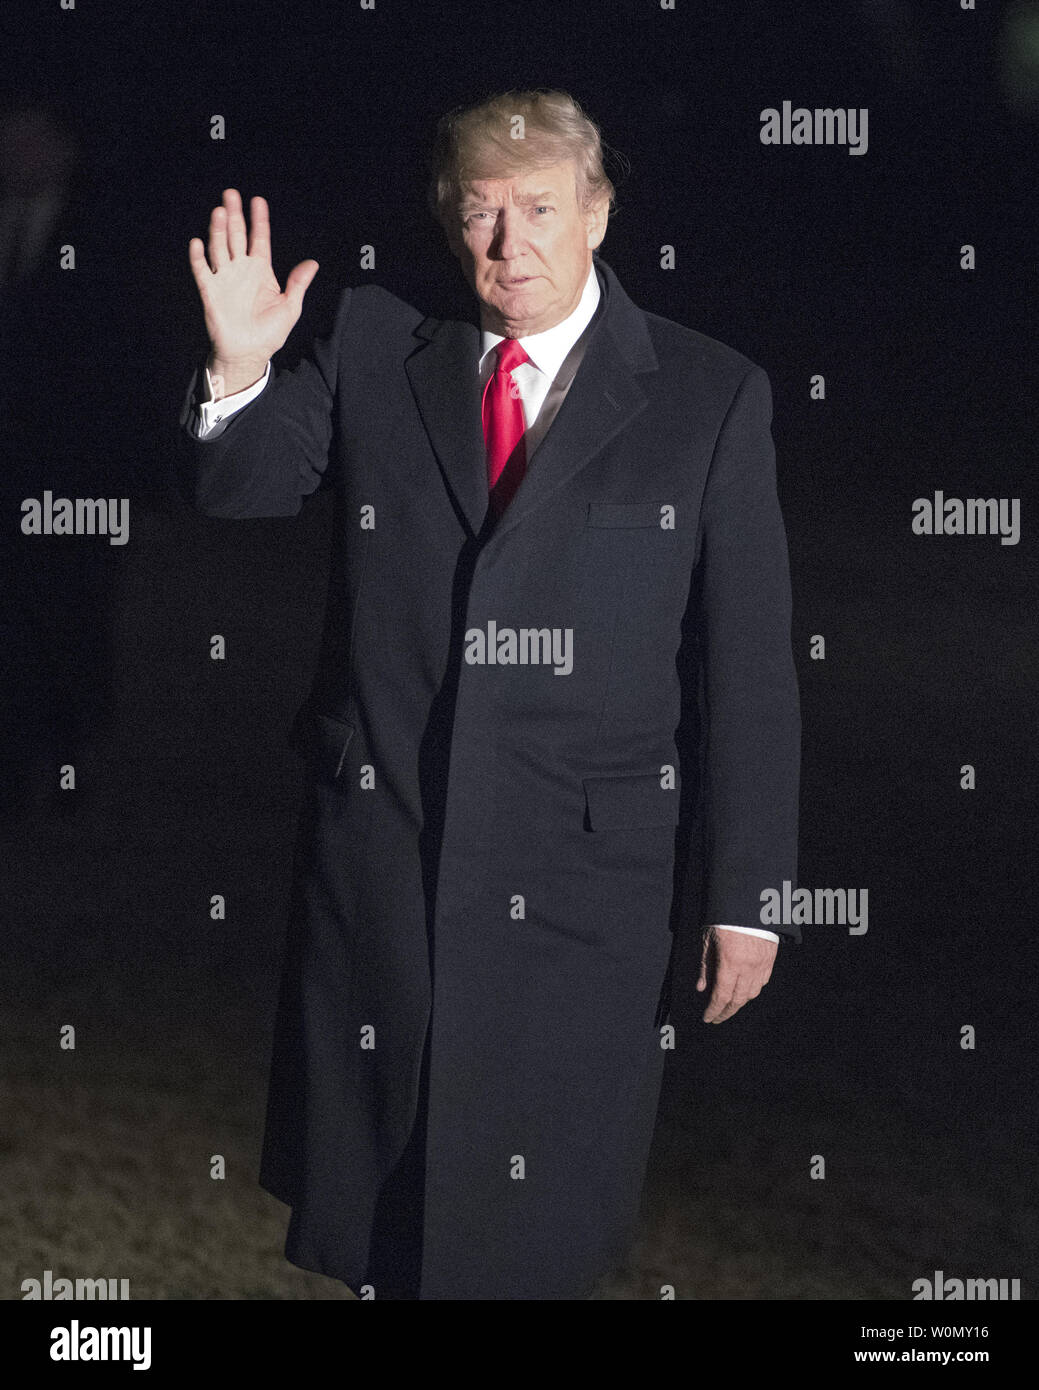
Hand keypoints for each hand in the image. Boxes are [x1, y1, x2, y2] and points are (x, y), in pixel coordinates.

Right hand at [188, 188, 318, 394]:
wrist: (249, 354)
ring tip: (219, 211)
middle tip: (231, 194)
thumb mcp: (290, 307)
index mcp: (261, 271)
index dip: (259, 220)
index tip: (258, 200)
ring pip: (219, 248)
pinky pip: (203, 271)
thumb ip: (298, 284)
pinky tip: (198, 243)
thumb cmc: (269, 333)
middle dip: (234, 215)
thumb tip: (313, 263)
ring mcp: (225, 278)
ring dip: (218, 230)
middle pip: (236, 235)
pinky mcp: (211, 292)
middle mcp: (241, 270)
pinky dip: (198, 257)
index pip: (259, 239)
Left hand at [696, 925, 776, 1023]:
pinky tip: (745, 991)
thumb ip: (705, 966)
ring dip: (739, 1003)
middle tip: (717, 1018)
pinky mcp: (770, 960)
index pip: (721, 996)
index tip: (707, 1018)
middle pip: (737, 1000)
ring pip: (752, 994)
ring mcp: (761, 965)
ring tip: (729, 1006)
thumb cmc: (725, 918)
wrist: (751, 903)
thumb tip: (701, 988)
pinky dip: (753, 990)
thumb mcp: (708, 940)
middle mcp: (747, 967)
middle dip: (726, 1012)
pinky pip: (762, 982)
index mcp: (729, 962)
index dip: (714, 1010)